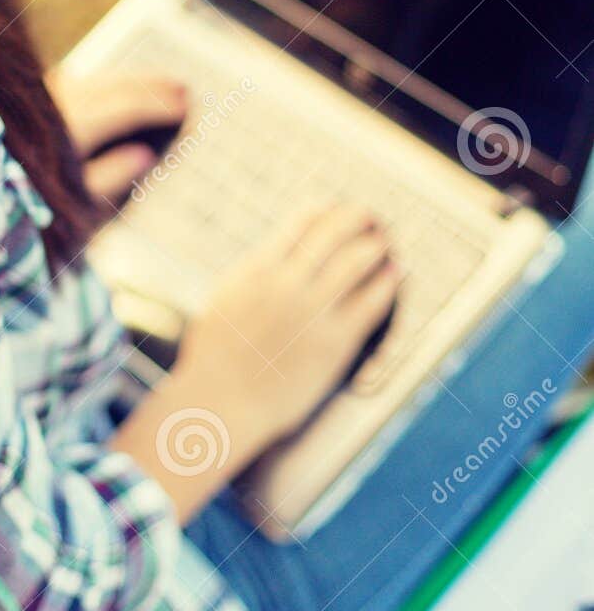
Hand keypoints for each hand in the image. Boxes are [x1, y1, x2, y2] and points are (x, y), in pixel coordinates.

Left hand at [45, 64, 188, 204]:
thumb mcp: (74, 203)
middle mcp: (56, 105)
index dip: (156, 105)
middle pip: (111, 87)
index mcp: (70, 129)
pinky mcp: (31, 100)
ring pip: (94, 80)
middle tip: (182, 88)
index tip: (185, 103)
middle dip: (148, 86)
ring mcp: (42, 98)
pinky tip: (115, 87)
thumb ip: (110, 176)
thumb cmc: (28, 203)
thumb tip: (144, 155)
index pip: (123, 108)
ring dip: (128, 80)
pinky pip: (76, 82)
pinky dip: (103, 84)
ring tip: (160, 83)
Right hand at [180, 202, 400, 465]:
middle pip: (335, 233)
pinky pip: (371, 302)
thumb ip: (252, 272)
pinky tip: (395, 275)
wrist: (221, 402)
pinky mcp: (334, 343)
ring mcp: (312, 312)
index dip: (325, 211)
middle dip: (357, 218)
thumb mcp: (226, 297)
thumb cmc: (216, 356)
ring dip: (376, 246)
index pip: (302, 221)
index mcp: (258, 268)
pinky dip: (386, 282)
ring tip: (386, 243)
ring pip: (357, 261)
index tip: (336, 209)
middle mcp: (286, 283)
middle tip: (370, 216)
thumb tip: (273, 253)